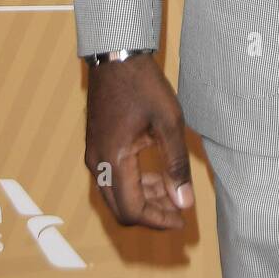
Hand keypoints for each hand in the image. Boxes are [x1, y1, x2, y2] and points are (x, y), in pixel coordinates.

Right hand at [84, 54, 193, 229]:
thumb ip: (176, 164)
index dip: (158, 221)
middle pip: (121, 209)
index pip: (132, 210)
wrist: (117, 56)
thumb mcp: (168, 122)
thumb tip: (184, 202)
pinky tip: (157, 176)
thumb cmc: (143, 85)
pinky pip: (112, 179)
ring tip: (173, 193)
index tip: (182, 220)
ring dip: (144, 200)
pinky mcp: (96, 147)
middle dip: (152, 214)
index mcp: (114, 160)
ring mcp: (94, 155)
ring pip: (116, 195)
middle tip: (180, 209)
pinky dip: (135, 185)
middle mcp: (97, 163)